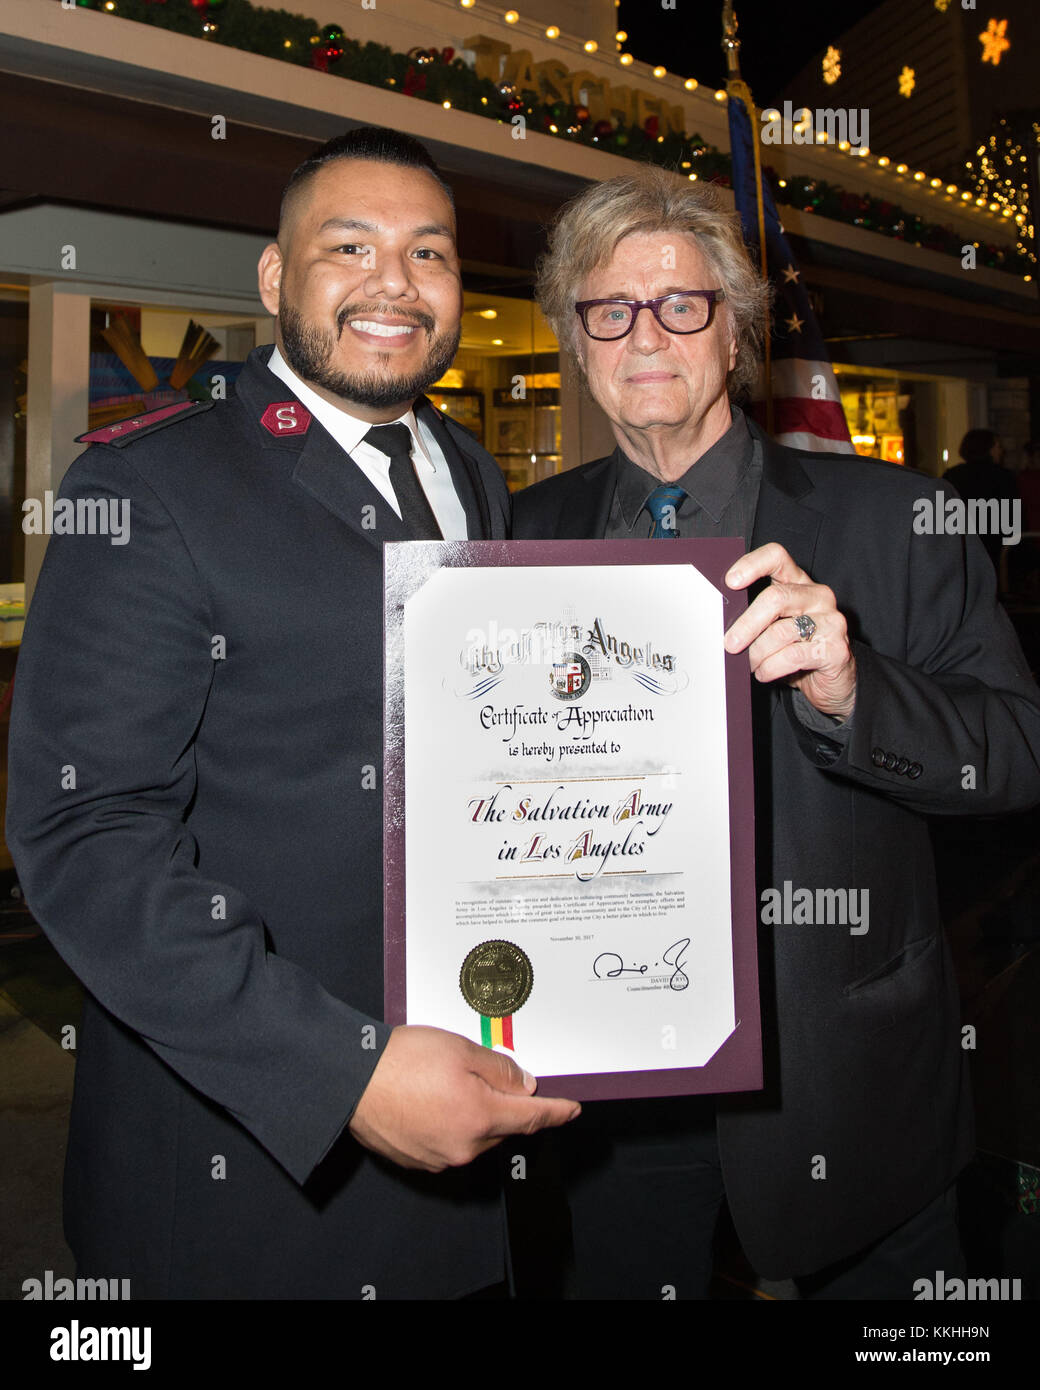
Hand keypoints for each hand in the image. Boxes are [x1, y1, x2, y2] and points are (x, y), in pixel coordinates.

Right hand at [348, 1024, 580, 1171]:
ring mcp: (440, 1158)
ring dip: (475, 1113)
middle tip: (485, 1074)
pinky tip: (431, 1100)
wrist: (351, 1080)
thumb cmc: (401, 1061)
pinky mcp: (419, 1161)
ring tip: (446, 1082)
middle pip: (503, 1126)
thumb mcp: (461, 1050)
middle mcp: (464, 1146)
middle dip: (504, 1103)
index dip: (556, 1112)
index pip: (532, 1118)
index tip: (571, 1109)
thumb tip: (524, 1085)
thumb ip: (500, 1069)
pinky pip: (450, 1143)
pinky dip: (451, 1123)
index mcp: (480, 1117)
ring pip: (476, 1135)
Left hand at [723, 542, 855, 720]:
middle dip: (747, 624)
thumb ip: (755, 616)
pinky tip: (764, 673)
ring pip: (781, 632)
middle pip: (775, 597)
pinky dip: (771, 668)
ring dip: (758, 653)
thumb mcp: (774, 627)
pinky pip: (792, 656)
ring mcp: (831, 621)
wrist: (831, 680)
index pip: (777, 557)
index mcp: (799, 583)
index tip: (731, 581)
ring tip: (751, 664)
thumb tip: (720, 621)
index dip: (752, 565)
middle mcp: (818, 596)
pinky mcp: (836, 649)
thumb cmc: (796, 649)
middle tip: (730, 644)